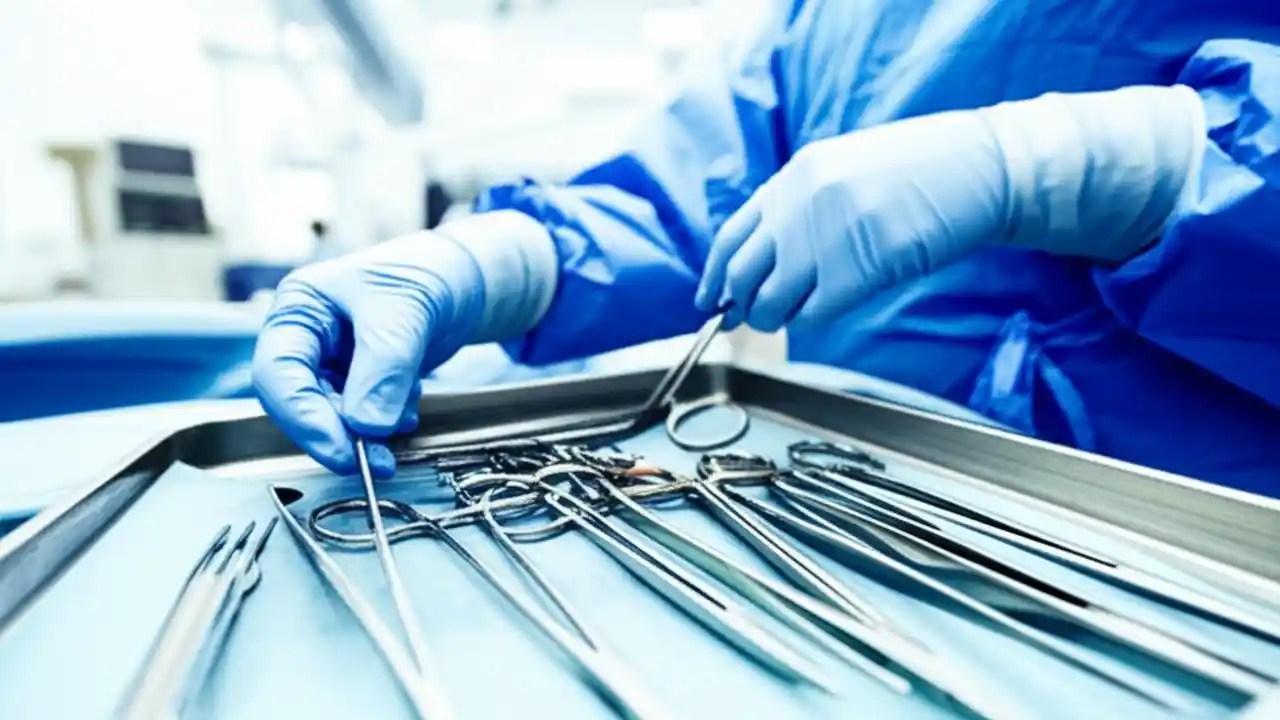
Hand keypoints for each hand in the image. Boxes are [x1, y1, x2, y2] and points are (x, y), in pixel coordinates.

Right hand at [253, 233, 484, 476]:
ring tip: (406, 414)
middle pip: (300, 403)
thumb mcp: (406, 310)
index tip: (341, 449)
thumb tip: (366, 424)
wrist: (468, 281)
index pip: (278, 373)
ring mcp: (333, 363)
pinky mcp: (361, 384)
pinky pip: (362, 418)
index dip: (304, 418)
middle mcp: (309, 339)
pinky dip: (387, 422)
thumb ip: (384, 366)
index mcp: (301, 307)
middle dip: (340, 433)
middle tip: (377, 459)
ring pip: (333, 417)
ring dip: (368, 431)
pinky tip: (409, 405)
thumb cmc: (429, 273)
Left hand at [695, 110, 1008, 330]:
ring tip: (793, 314)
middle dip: (741, 304)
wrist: (980, 168)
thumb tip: (767, 258)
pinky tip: (828, 309)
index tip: (707, 299)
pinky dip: (810, 321)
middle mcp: (799, 206)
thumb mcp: (845, 169)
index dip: (713, 274)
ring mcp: (824, 239)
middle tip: (750, 318)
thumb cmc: (923, 172)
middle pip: (742, 273)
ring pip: (769, 301)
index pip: (732, 235)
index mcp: (794, 176)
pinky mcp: (855, 271)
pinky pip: (810, 315)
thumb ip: (802, 204)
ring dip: (775, 318)